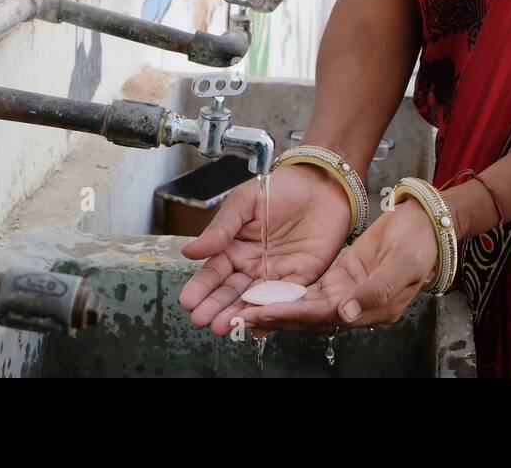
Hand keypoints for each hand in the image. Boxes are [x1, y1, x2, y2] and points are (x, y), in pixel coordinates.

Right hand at [178, 165, 350, 335]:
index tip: (188, 301)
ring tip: (223, 327)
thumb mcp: (245, 202)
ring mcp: (276, 275)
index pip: (215, 271)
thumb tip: (188, 252)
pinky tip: (257, 325)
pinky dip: (273, 312)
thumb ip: (221, 228)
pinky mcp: (301, 278)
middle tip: (202, 321)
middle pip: (231, 291)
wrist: (322, 184)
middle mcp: (252, 266)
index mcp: (234, 247)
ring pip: (254, 300)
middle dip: (216, 307)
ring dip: (238, 315)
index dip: (202, 287)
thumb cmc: (281, 188)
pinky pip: (286, 298)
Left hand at [237, 195, 438, 333]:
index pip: (326, 315)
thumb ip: (376, 288)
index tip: (265, 312)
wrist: (425, 222)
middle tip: (240, 316)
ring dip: (277, 308)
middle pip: (310, 317)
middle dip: (275, 317)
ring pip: (306, 307)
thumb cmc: (418, 241)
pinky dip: (288, 293)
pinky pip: (310, 291)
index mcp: (375, 308)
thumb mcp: (403, 262)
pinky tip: (265, 292)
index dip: (294, 315)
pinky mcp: (341, 278)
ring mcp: (348, 293)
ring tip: (245, 309)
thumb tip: (345, 311)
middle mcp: (358, 307)